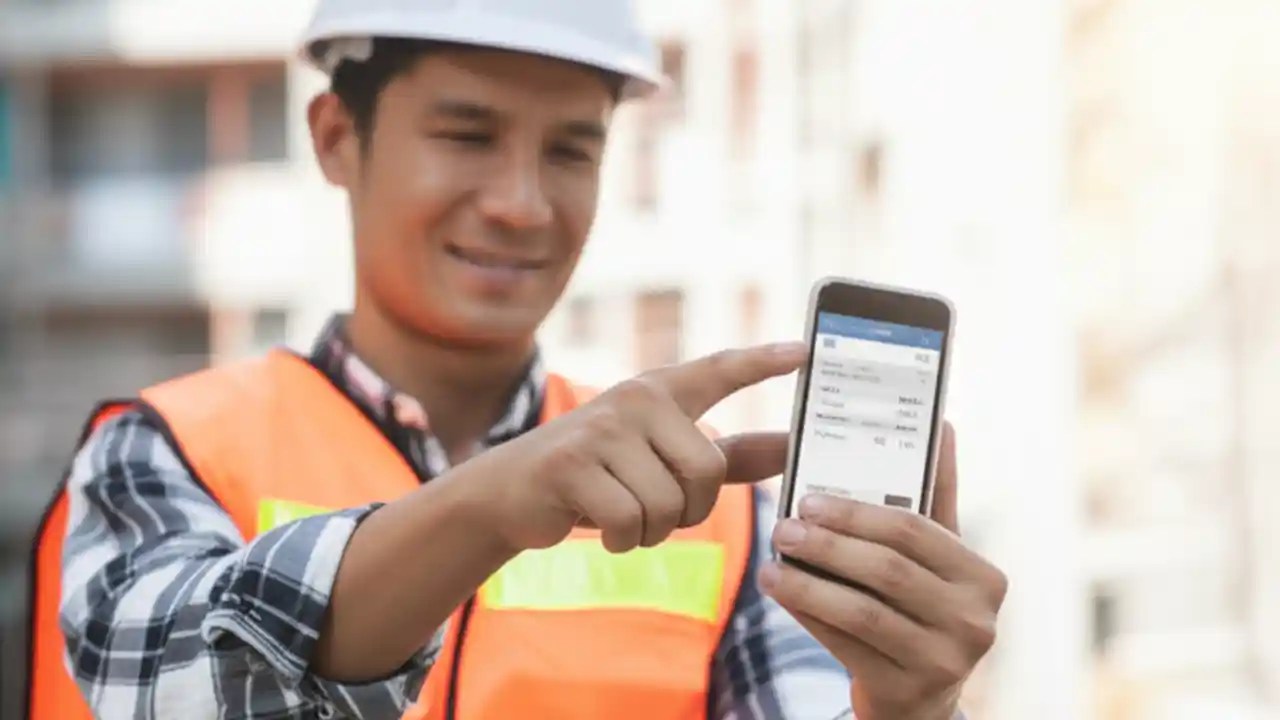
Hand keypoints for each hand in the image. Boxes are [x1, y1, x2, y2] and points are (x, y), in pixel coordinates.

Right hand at [472, 343, 805, 552]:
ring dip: (650, 529)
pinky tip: (600, 525)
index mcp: (661, 393)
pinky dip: (622, 540)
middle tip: (654, 507)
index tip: (805, 352)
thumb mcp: (662, 456)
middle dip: (689, 509)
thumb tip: (792, 447)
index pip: (719, 370)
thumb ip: (729, 454)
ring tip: (620, 512)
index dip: (763, 362)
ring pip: (667, 503)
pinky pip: (629, 521)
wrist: (512, 492)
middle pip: (706, 470)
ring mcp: (601, 428)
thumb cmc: (599, 475)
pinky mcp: (571, 463)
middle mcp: (635, 400)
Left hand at [761, 424, 1006, 719]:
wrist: (919, 698)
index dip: (858, 513)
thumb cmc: (922, 610)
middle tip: (782, 527)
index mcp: (982, 577)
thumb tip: (944, 423)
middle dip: (828, 545)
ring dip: (808, 585)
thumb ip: (936, 497)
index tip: (808, 499)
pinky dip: (810, 617)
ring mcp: (945, 662)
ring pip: (863, 611)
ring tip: (769, 566)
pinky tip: (782, 596)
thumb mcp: (936, 560)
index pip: (915, 530)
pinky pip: (847, 647)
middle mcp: (974, 620)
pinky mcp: (908, 692)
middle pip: (889, 569)